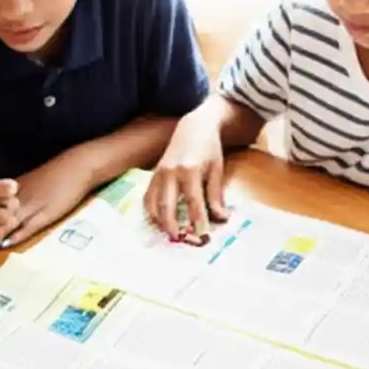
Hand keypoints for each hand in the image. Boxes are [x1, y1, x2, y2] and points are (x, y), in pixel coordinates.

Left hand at [3, 160, 96, 246]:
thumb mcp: (32, 183)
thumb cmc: (57, 174)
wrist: (77, 167)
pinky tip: (6, 244)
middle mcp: (19, 198)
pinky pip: (28, 227)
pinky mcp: (46, 214)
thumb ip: (17, 195)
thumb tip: (1, 206)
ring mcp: (32, 206)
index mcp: (14, 190)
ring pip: (9, 222)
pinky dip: (16, 235)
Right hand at [146, 112, 230, 237]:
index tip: (202, 235)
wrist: (194, 128)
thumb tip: (220, 218)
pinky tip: (159, 221)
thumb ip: (216, 195)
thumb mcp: (217, 170)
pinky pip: (148, 197)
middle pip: (167, 204)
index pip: (193, 201)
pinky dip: (151, 211)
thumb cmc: (208, 149)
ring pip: (153, 202)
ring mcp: (159, 173)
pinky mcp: (154, 175)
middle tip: (178, 239)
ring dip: (159, 221)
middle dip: (171, 225)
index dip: (197, 220)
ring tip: (169, 234)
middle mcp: (171, 172)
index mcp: (189, 170)